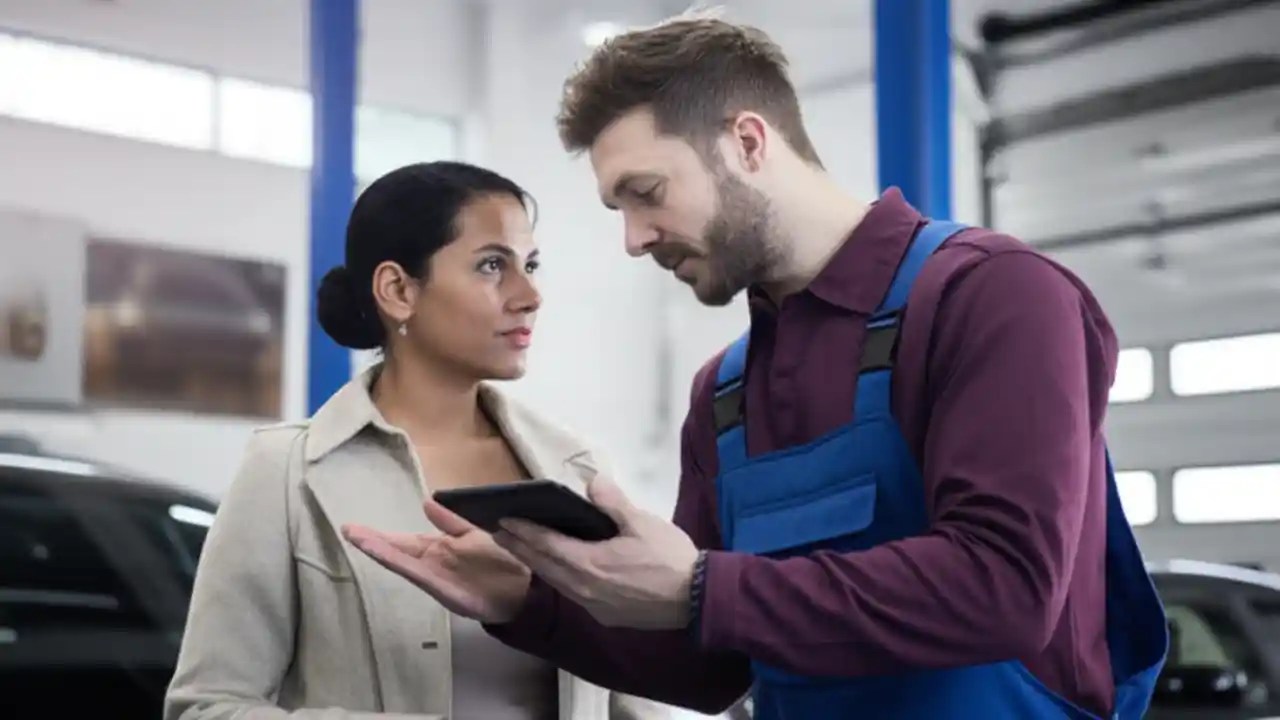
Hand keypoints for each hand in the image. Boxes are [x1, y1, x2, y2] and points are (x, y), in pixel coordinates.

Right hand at [342, 500, 530, 623]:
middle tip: (346, 528)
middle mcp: (432, 560)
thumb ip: (449, 522)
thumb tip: (427, 502)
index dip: (381, 534)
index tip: (355, 525)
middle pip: (397, 547)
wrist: (522, 590)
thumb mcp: (472, 535)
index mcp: (439, 548)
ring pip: (400, 558)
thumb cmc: (500, 562)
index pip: (405, 539)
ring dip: (377, 548)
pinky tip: (380, 552)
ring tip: (354, 535)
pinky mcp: (439, 585)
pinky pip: (414, 571)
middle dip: (372, 539)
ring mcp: (434, 573)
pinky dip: (396, 561)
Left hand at [494, 476, 700, 629]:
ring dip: (537, 564)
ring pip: (557, 582)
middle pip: (544, 566)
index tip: (503, 519)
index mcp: (590, 564)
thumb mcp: (642, 523)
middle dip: (520, 548)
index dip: (524, 531)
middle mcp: (585, 588)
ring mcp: (595, 605)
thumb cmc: (671, 559)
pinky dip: (558, 578)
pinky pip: (573, 594)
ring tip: (522, 549)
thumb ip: (613, 503)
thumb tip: (593, 482)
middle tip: (500, 532)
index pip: (547, 544)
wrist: (698, 599)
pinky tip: (559, 571)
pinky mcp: (607, 615)